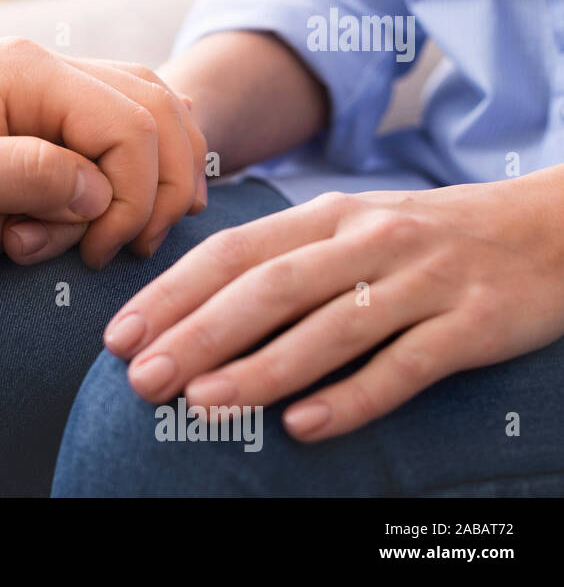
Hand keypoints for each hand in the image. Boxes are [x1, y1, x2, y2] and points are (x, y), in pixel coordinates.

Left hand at [0, 49, 206, 365]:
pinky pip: (122, 126)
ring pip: (148, 111)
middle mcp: (45, 70)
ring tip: (149, 230)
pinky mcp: (42, 117)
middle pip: (153, 111)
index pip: (127, 125)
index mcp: (26, 74)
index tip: (99, 254)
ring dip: (164, 171)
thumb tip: (97, 193)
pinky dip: (147, 161)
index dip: (131, 196)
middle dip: (159, 186)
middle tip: (132, 249)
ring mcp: (45, 90)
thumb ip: (22, 176)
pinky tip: (148, 201)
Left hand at [104, 170, 563, 440]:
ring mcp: (422, 281)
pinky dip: (353, 398)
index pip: (232, 251)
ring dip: (260, 368)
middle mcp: (369, 241)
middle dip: (197, 334)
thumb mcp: (352, 227)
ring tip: (202, 404)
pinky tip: (303, 427)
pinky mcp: (471, 324)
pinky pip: (404, 366)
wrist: (551, 230)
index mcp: (328, 215)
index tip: (121, 335)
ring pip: (329, 328)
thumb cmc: (426, 237)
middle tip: (142, 379)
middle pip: (268, 288)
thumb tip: (191, 305)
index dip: (172, 293)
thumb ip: (283, 257)